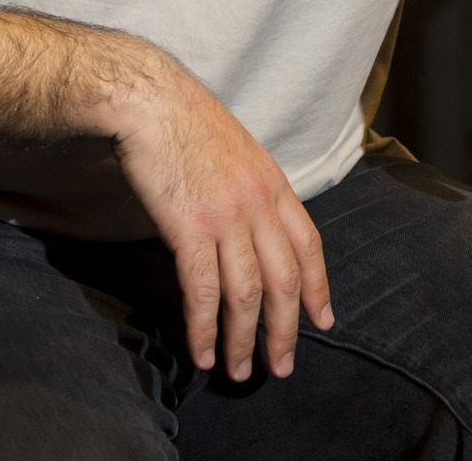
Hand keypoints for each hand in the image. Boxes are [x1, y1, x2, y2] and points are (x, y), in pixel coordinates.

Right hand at [108, 53, 333, 380]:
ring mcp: (227, 217)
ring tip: (239, 372)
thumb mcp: (238, 150)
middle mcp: (259, 204)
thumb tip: (253, 227)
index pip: (309, 245)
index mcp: (273, 184)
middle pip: (284, 280)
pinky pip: (202, 291)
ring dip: (244, 340)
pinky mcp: (189, 228)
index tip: (323, 321)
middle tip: (282, 366)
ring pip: (246, 294)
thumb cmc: (185, 122)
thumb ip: (253, 189)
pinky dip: (204, 327)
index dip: (319, 288)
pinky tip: (203, 352)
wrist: (149, 101)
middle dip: (286, 330)